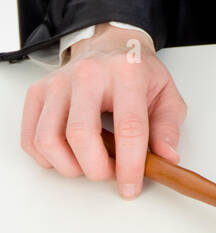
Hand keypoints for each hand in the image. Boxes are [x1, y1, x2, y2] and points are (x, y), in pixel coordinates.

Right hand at [20, 23, 186, 198]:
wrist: (111, 45)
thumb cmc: (137, 73)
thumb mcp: (166, 93)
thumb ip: (168, 126)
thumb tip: (166, 157)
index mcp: (126, 72)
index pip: (129, 126)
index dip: (130, 164)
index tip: (131, 186)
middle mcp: (88, 73)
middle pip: (81, 134)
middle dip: (96, 168)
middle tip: (109, 173)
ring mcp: (58, 82)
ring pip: (49, 139)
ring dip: (69, 166)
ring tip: (89, 164)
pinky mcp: (38, 92)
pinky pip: (31, 138)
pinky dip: (47, 158)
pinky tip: (68, 155)